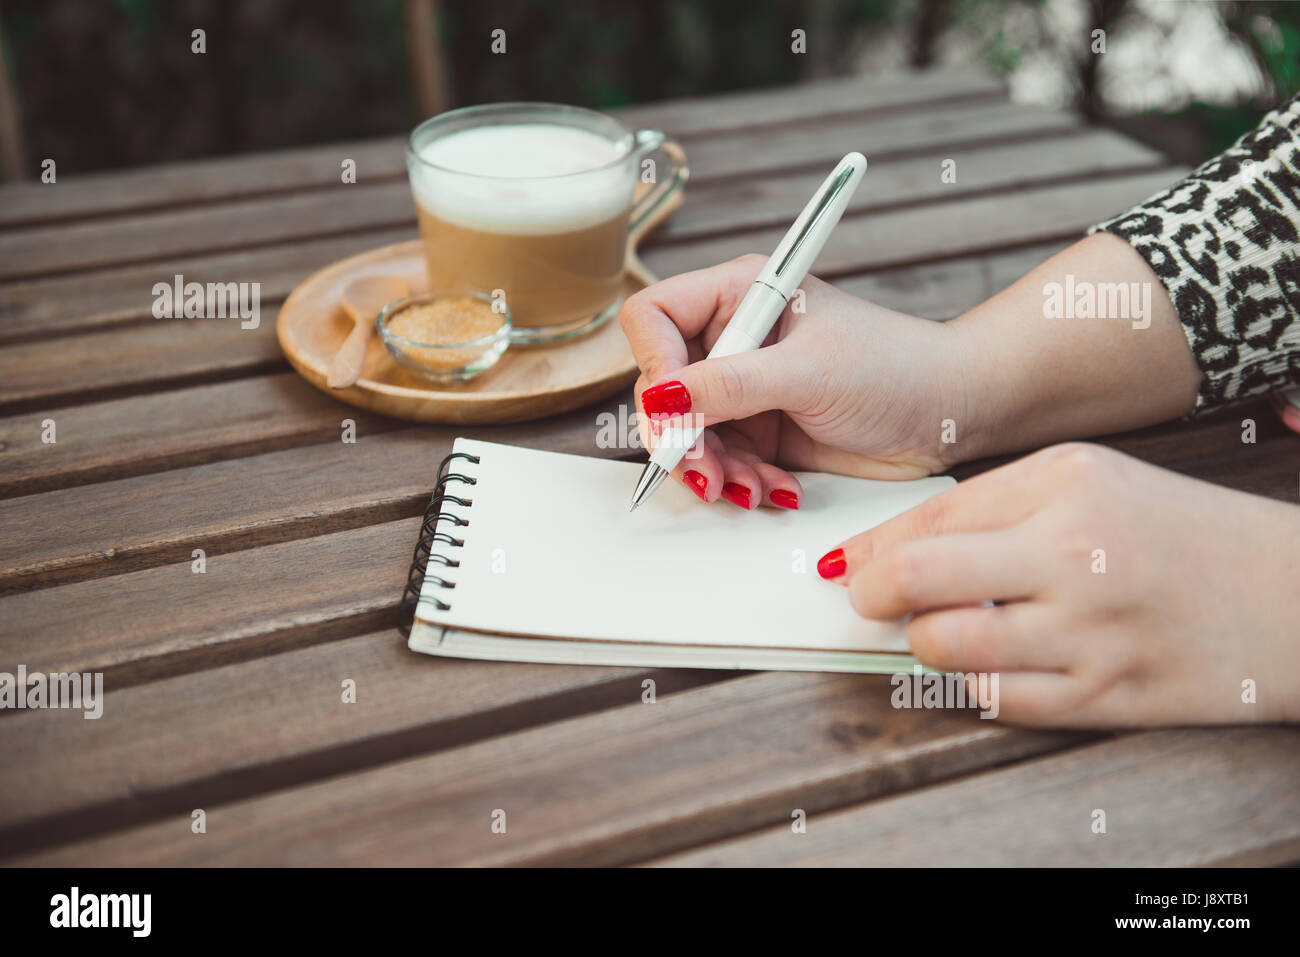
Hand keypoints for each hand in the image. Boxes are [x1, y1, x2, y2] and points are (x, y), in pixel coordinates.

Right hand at [619, 255, 967, 508]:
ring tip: (750, 489)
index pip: (655, 318)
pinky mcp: (760, 432)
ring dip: (713, 470)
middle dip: (681, 435)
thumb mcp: (810, 373)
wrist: (952, 414)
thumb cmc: (898, 368)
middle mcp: (734, 338)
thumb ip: (731, 385)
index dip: (654, 364)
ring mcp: (745, 388)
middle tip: (704, 470)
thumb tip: (660, 399)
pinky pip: (722, 464)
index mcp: (741, 294)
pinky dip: (742, 483)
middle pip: (662, 386)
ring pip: (687, 435)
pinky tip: (777, 490)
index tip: (673, 410)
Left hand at [818, 443, 1299, 726]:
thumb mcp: (1086, 481)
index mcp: (1065, 483)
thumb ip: (990, 506)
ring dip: (922, 643)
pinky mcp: (1106, 696)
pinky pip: (997, 701)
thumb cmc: (1174, 531)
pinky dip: (977, 685)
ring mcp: (1091, 631)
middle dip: (871, 595)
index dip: (868, 548)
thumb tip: (887, 548)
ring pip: (944, 648)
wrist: (1291, 594)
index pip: (927, 518)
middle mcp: (1074, 553)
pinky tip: (993, 664)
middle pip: (916, 579)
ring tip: (937, 631)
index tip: (846, 566)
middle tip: (868, 601)